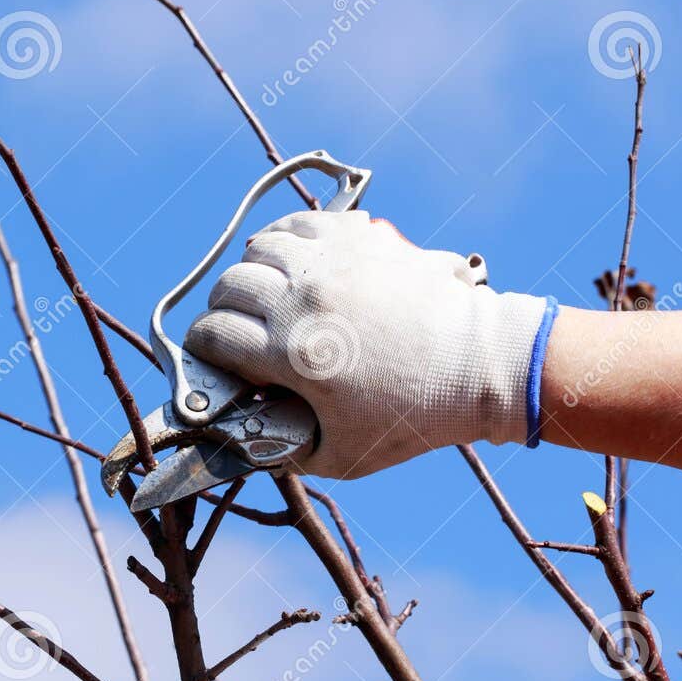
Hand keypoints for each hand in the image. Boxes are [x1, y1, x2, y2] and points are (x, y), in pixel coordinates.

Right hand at [185, 210, 554, 478]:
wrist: (479, 367)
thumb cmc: (412, 417)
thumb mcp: (339, 456)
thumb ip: (283, 451)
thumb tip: (242, 440)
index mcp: (293, 353)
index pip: (214, 333)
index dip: (202, 347)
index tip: (209, 355)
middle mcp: (305, 299)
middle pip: (230, 286)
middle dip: (222, 310)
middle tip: (234, 328)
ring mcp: (334, 264)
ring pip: (259, 248)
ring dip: (250, 272)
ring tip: (261, 293)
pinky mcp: (362, 241)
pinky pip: (301, 224)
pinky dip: (284, 239)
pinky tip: (289, 259)